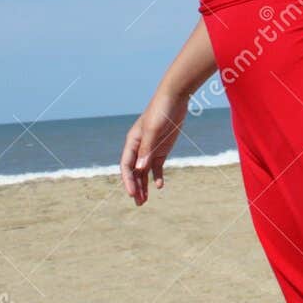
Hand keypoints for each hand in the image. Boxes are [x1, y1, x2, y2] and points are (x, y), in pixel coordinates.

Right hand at [120, 89, 188, 205]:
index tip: (132, 193)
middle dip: (135, 187)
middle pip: (134, 171)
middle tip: (138, 203)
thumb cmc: (162, 111)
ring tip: (144, 201)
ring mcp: (150, 148)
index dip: (128, 180)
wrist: (175, 98)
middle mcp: (139, 147)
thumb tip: (140, 169)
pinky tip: (160, 186)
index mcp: (132, 142)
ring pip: (144, 172)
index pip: (126, 165)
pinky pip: (156, 167)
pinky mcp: (162, 149)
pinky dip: (157, 177)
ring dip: (144, 186)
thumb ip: (147, 149)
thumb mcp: (154, 130)